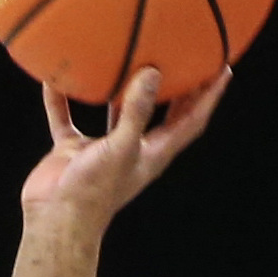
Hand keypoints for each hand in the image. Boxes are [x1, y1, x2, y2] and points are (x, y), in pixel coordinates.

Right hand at [21, 68, 230, 232]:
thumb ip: (136, 112)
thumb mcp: (121, 147)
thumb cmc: (94, 192)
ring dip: (123, 88)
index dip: (209, 97)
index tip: (223, 70)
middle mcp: (133, 149)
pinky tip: (54, 75)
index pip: (191, 121)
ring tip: (131, 56)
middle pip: (162, 114)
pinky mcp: (74, 150)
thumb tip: (152, 74)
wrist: (57, 220)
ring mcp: (103, 149)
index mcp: (154, 154)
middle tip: (187, 57)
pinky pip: (67, 117)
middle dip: (178, 88)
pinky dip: (61, 99)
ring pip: (117, 111)